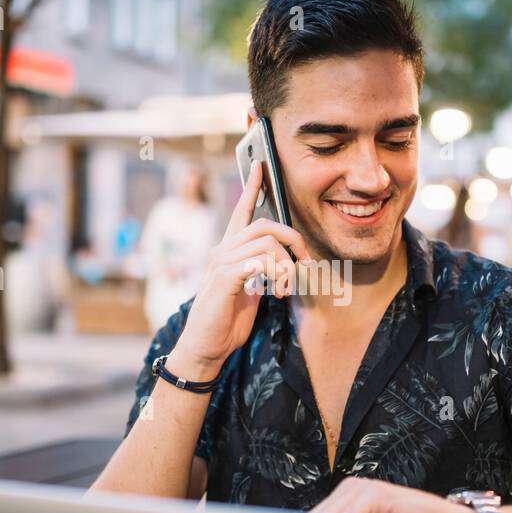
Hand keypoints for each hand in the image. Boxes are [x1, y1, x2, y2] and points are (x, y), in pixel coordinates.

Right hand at [168, 161, 312, 379]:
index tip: (259, 165)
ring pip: (267, 242)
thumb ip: (262, 272)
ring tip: (287, 288)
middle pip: (265, 225)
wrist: (205, 347)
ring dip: (287, 265)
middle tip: (306, 264)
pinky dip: (277, 275)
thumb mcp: (250, 291)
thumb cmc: (226, 321)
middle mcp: (222, 250)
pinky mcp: (225, 276)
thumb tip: (285, 264)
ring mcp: (221, 261)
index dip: (251, 187)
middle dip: (293, 240)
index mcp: (228, 251)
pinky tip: (275, 293)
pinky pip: (260, 261)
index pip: (241, 212)